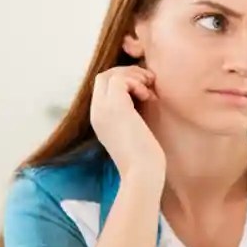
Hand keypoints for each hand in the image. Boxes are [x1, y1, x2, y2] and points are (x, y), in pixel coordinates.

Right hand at [90, 66, 164, 182]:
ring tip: (149, 88)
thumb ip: (129, 114)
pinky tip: (148, 96)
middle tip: (148, 82)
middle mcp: (97, 112)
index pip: (103, 87)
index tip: (144, 89)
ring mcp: (103, 109)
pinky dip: (136, 82)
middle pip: (104, 77)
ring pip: (110, 74)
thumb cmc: (144, 158)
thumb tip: (141, 96)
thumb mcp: (132, 131)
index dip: (123, 80)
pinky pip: (120, 80)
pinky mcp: (115, 108)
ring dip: (133, 76)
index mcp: (99, 118)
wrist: (142, 173)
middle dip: (128, 73)